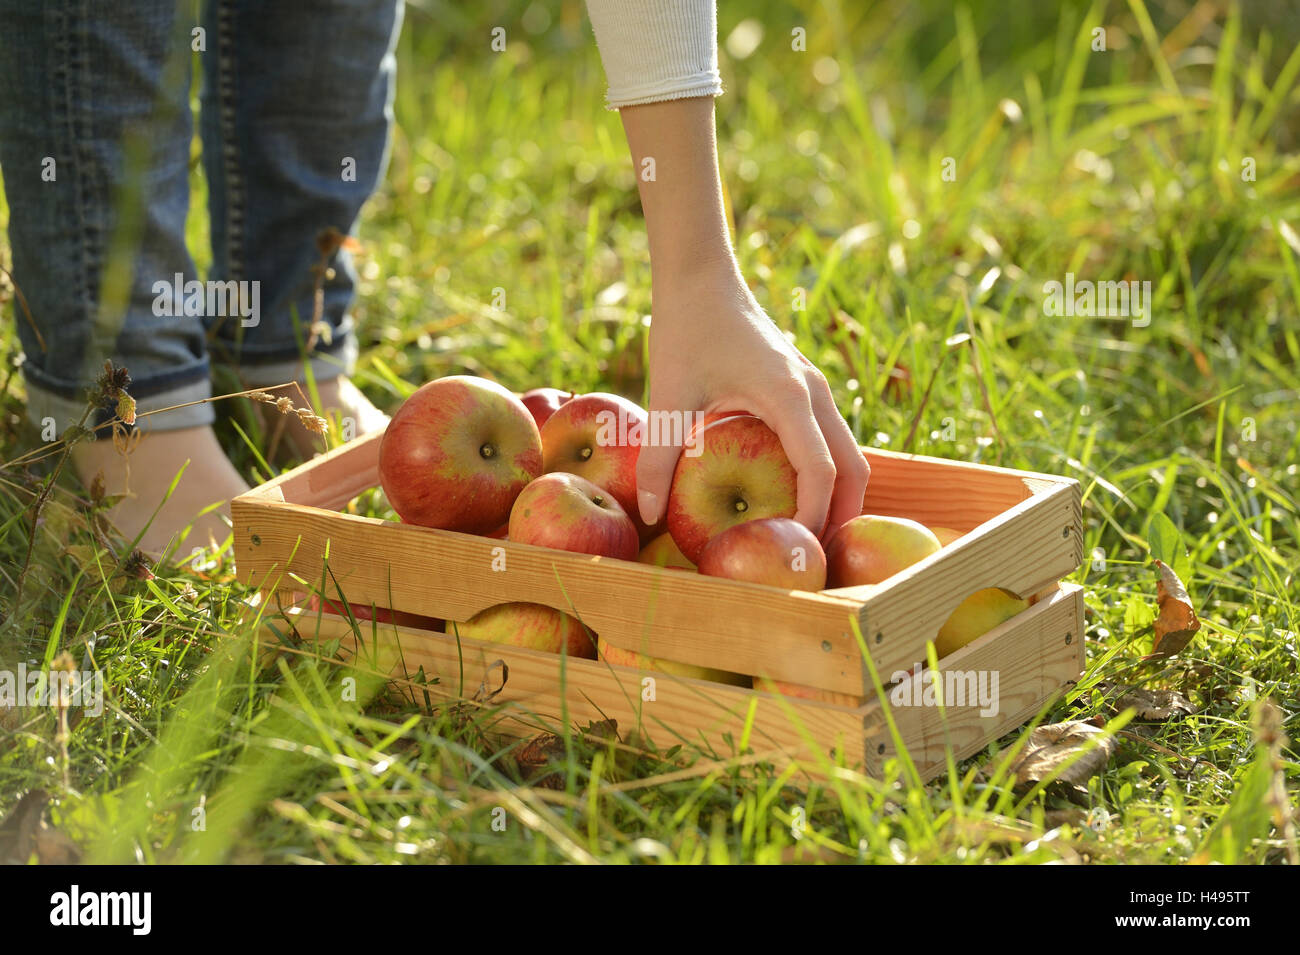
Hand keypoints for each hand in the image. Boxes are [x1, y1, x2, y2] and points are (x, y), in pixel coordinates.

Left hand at [635, 262, 868, 538]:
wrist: (701, 277)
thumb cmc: (686, 329)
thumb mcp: (669, 394)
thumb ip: (659, 454)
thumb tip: (649, 513)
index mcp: (789, 397)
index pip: (822, 471)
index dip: (816, 514)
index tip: (797, 548)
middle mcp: (814, 393)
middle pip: (854, 467)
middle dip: (843, 515)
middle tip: (816, 557)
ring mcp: (814, 388)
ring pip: (848, 452)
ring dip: (839, 494)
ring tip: (811, 535)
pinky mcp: (804, 386)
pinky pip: (830, 439)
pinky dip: (827, 473)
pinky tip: (795, 496)